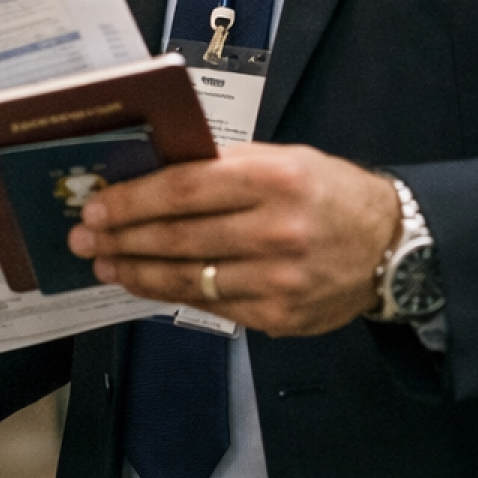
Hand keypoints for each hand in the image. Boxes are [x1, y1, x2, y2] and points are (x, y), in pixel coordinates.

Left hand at [68, 142, 401, 335]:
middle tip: (84, 237)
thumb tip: (149, 171)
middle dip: (123, 238)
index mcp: (272, 180)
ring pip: (191, 278)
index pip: (185, 189)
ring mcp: (280, 280)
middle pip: (180, 237)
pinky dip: (173, 293)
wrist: (393, 247)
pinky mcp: (282, 317)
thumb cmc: (325, 192)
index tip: (97, 204)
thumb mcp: (279, 159)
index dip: (133, 200)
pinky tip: (145, 283)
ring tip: (104, 263)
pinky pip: (213, 305)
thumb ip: (219, 167)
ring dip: (137, 272)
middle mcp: (277, 231)